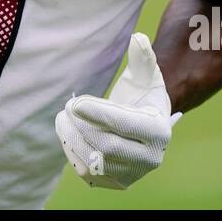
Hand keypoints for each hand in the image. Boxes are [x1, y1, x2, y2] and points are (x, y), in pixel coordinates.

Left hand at [55, 32, 181, 188]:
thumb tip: (137, 38)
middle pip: (107, 145)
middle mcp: (149, 159)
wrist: (144, 127)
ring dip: (72, 138)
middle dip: (81, 125)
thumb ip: (143, 57)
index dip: (98, 113)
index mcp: (159, 131)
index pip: (125, 124)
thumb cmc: (142, 96)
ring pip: (94, 160)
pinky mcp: (115, 182)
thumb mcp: (146, 75)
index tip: (75, 102)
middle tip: (67, 106)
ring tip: (63, 118)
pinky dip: (72, 152)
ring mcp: (132, 174)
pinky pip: (87, 171)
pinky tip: (67, 133)